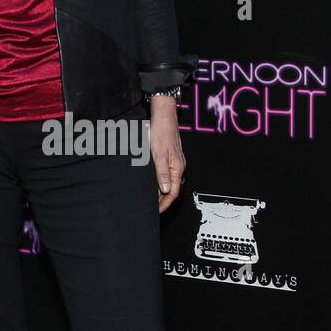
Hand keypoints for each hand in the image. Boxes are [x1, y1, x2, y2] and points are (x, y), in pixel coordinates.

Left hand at [147, 97, 185, 213]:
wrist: (164, 118)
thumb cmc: (161, 133)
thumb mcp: (159, 155)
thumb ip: (162, 173)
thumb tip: (165, 190)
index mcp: (177, 168)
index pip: (173, 192)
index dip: (165, 203)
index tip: (157, 211)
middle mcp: (179, 167)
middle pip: (173, 189)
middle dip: (163, 200)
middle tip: (153, 208)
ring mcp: (175, 163)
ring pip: (170, 182)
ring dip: (161, 192)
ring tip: (152, 199)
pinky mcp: (171, 158)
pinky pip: (168, 175)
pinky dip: (160, 182)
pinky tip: (153, 183)